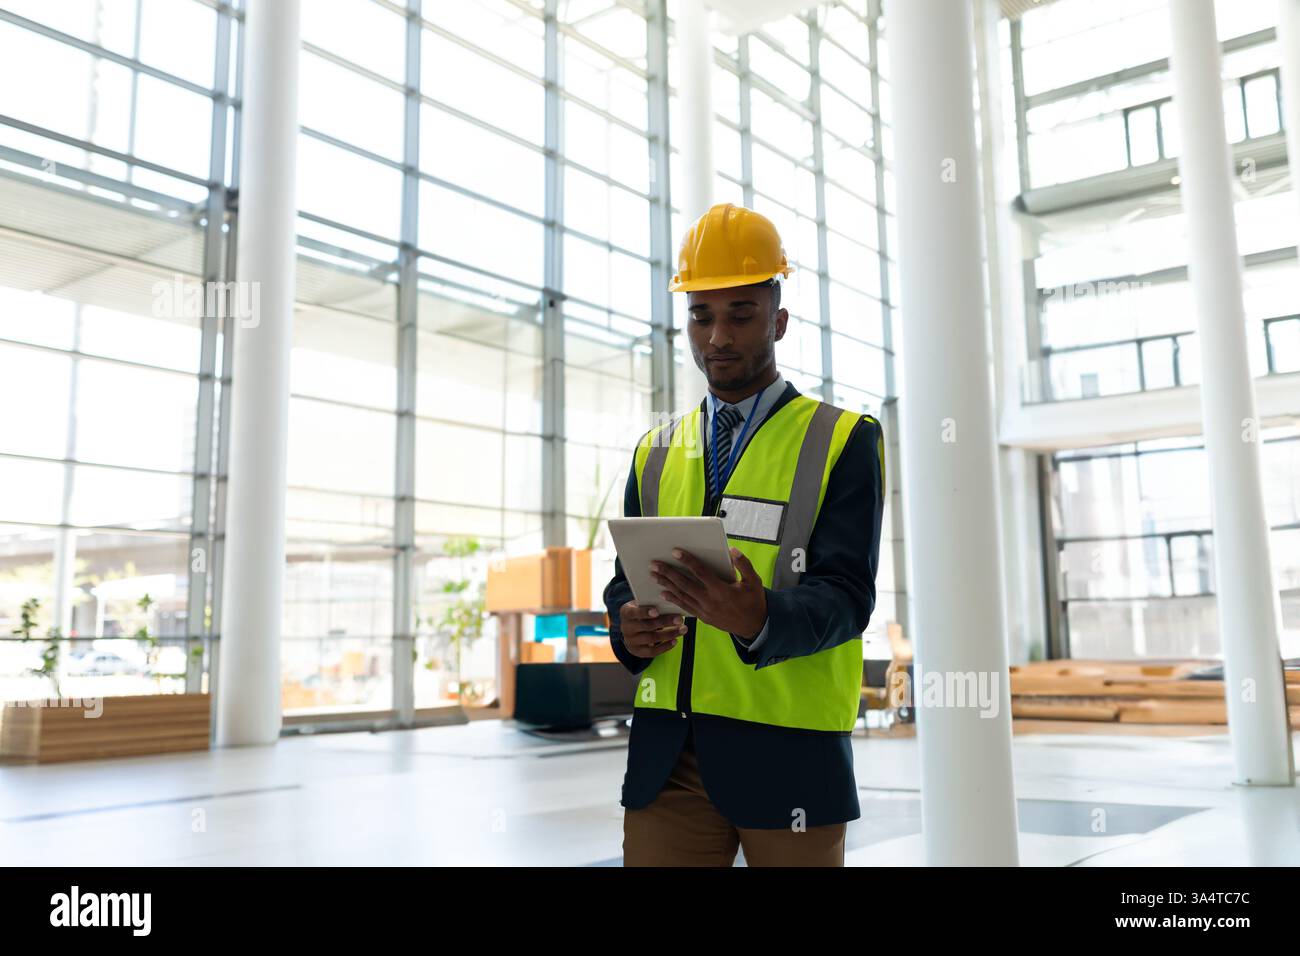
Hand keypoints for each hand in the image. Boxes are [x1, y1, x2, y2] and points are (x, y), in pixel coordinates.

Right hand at [618, 601, 685, 658]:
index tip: (657, 612)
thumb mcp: (642, 605)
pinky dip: (665, 646)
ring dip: (669, 634)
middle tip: (679, 619)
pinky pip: (652, 652)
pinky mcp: (638, 652)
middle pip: (646, 626)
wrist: (631, 629)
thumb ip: (652, 604)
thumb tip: (671, 604)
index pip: (633, 613)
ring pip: (651, 639)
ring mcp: (631, 641)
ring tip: (682, 629)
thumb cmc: (641, 612)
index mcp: (626, 613)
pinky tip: (675, 641)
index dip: (644, 612)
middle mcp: (626, 628)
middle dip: (664, 622)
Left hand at [649, 547, 766, 639]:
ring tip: (654, 576)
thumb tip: (733, 551)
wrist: (755, 626)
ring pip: (682, 596)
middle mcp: (710, 600)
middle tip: (654, 564)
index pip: (700, 572)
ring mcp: (705, 611)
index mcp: (722, 590)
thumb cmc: (754, 601)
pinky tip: (664, 593)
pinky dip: (674, 599)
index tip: (675, 552)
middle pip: (685, 584)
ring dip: (667, 585)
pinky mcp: (703, 618)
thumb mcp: (754, 581)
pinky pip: (685, 607)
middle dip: (668, 573)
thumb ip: (744, 564)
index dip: (687, 561)